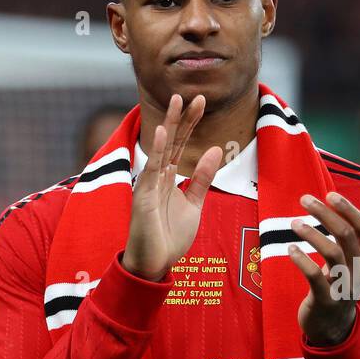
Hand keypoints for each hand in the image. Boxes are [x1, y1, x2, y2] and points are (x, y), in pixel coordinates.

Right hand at [123, 94, 223, 281]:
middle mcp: (157, 175)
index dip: (191, 123)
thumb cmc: (170, 236)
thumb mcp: (194, 203)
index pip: (181, 143)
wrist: (156, 264)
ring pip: (160, 149)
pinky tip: (159, 133)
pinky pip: (150, 170)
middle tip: (195, 94)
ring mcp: (149, 184)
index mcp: (168, 176)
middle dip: (183, 118)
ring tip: (176, 101)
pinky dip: (155, 151)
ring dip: (168, 125)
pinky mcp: (144, 197)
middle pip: (171, 141)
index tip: (201, 102)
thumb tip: (215, 149)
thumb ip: (202, 177)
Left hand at [289, 189, 359, 346]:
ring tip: (294, 223)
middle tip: (304, 199)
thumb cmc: (344, 281)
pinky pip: (315, 276)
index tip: (329, 194)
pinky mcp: (326, 301)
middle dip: (324, 214)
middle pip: (346, 236)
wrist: (334, 325)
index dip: (348, 209)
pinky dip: (302, 260)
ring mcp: (345, 288)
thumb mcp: (358, 255)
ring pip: (332, 253)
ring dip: (311, 234)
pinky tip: (290, 249)